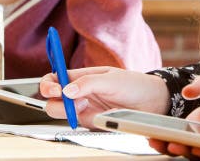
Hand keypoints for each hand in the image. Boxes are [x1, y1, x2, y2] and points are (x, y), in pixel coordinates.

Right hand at [39, 66, 169, 127]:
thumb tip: (65, 91)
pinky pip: (72, 123)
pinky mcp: (89, 122)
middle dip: (54, 98)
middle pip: (51, 97)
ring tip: (84, 104)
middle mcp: (78, 92)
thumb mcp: (111, 79)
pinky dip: (76, 119)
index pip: (55, 77)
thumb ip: (88, 83)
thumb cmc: (134, 85)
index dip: (48, 82)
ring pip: (58, 111)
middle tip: (66, 98)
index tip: (53, 88)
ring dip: (65, 109)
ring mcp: (82, 107)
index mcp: (82, 76)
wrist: (151, 103)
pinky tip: (91, 113)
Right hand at [148, 73, 199, 159]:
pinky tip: (197, 147)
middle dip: (167, 143)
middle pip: (183, 142)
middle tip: (154, 140)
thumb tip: (186, 89)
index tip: (148, 129)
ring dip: (183, 150)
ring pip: (197, 151)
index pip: (179, 127)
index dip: (163, 129)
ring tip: (173, 144)